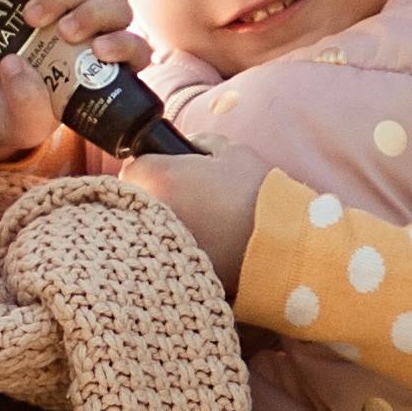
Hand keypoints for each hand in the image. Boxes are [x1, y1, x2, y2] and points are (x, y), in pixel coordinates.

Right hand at [0, 0, 145, 160]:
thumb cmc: (6, 114)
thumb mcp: (18, 126)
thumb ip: (27, 110)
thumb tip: (19, 66)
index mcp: (98, 73)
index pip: (135, 50)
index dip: (126, 44)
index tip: (98, 50)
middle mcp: (87, 38)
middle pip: (115, 9)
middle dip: (95, 14)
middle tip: (64, 32)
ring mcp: (61, 12)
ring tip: (30, 18)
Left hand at [121, 142, 266, 283]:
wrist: (277, 246)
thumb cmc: (255, 194)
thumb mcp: (232, 153)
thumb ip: (202, 143)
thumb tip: (189, 146)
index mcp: (159, 177)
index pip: (135, 165)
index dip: (154, 164)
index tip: (170, 169)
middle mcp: (148, 210)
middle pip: (134, 198)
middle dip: (153, 193)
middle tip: (183, 195)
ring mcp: (154, 242)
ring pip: (142, 226)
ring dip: (158, 221)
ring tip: (193, 221)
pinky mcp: (168, 267)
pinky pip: (159, 249)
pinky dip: (170, 245)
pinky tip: (198, 242)